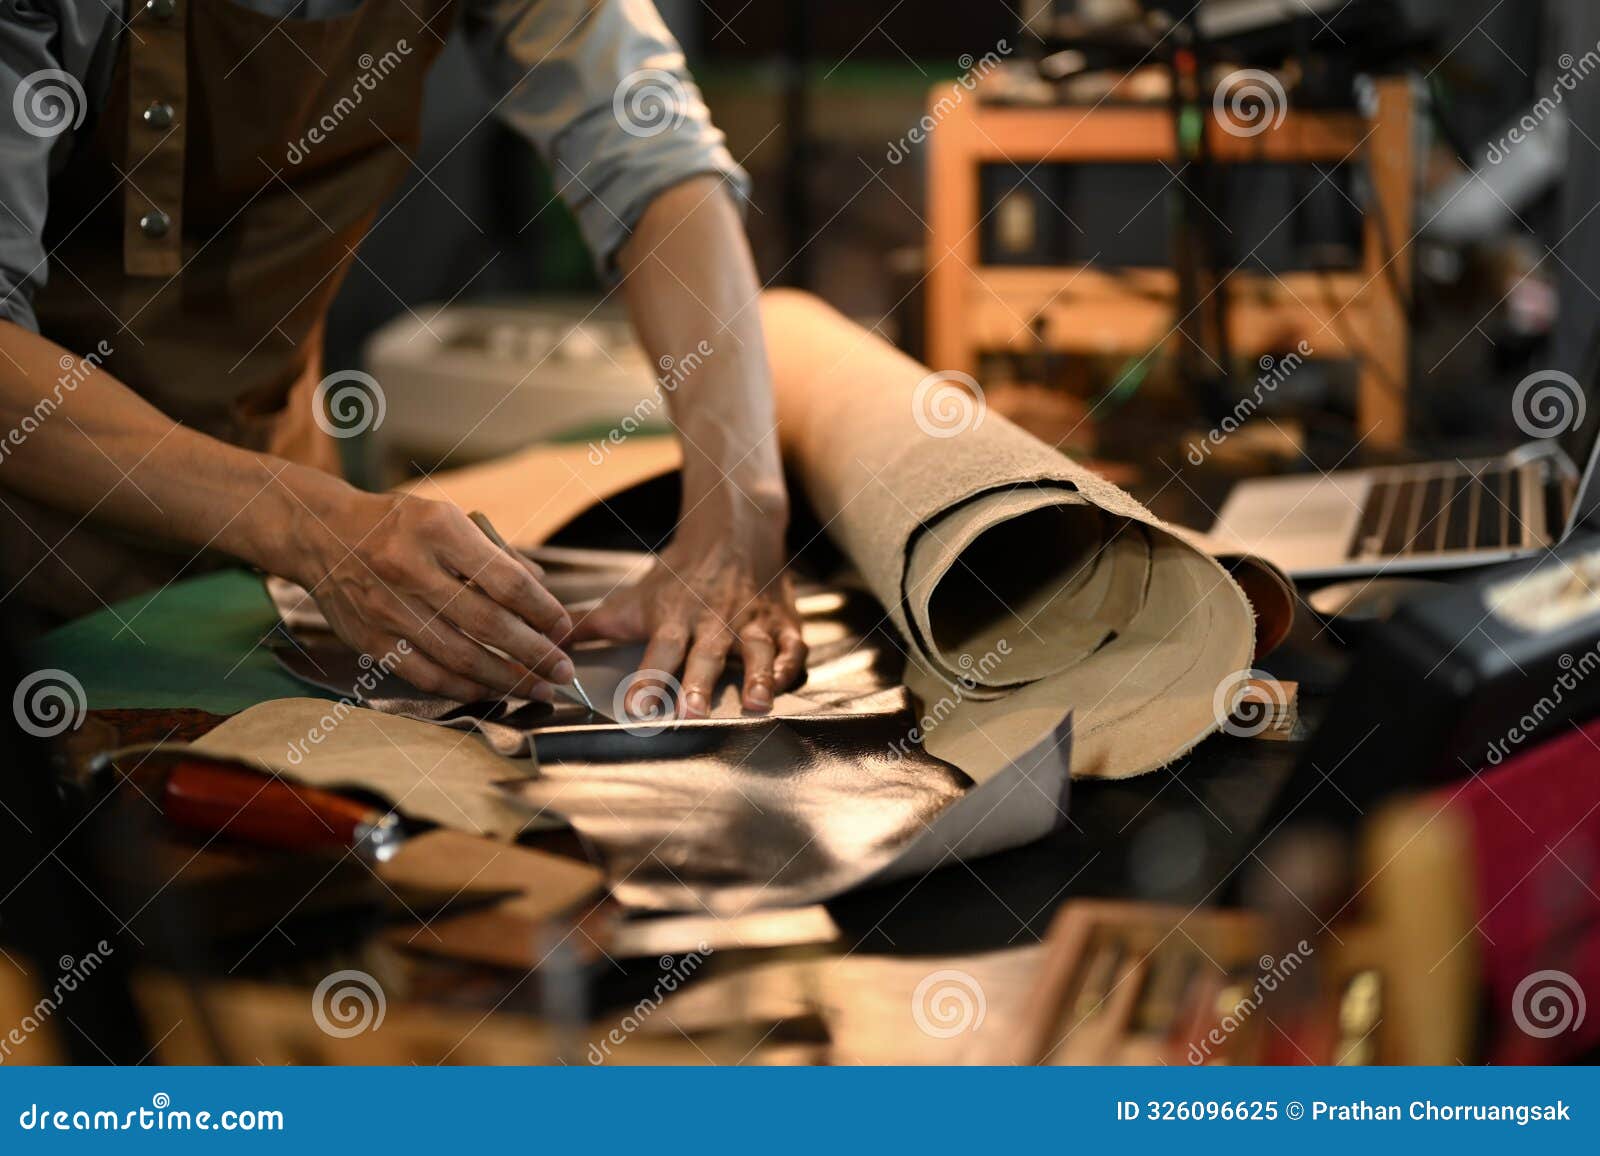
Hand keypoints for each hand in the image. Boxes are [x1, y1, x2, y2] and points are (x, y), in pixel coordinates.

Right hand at [289, 490, 575, 701]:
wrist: (320, 534)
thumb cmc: (398, 525)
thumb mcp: (448, 517)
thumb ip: (495, 554)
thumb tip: (542, 593)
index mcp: (437, 529)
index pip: (505, 579)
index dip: (541, 611)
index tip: (563, 628)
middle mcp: (411, 569)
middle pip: (488, 623)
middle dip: (534, 653)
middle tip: (563, 669)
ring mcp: (387, 608)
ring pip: (460, 657)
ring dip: (507, 679)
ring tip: (539, 688)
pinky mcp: (369, 639)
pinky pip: (426, 675)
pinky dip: (465, 688)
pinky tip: (492, 692)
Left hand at [573, 517, 806, 716]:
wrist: (731, 531)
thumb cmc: (676, 577)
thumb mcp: (630, 600)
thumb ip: (587, 626)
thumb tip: (542, 645)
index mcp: (674, 619)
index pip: (658, 654)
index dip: (647, 681)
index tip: (635, 710)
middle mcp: (713, 622)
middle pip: (705, 656)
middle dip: (700, 685)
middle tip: (693, 715)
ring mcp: (750, 623)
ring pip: (757, 652)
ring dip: (758, 676)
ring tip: (756, 704)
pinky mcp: (781, 623)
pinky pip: (792, 646)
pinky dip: (793, 665)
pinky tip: (788, 685)